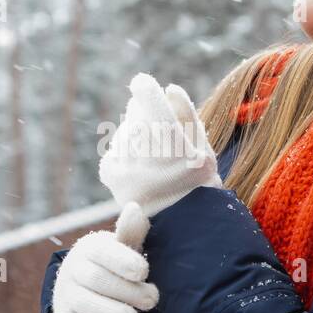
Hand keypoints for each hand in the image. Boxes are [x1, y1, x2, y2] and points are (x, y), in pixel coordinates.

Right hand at [51, 202, 158, 312]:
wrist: (87, 286)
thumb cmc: (115, 264)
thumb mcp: (125, 248)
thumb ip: (131, 233)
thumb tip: (134, 208)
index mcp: (91, 247)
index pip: (104, 251)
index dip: (123, 261)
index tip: (143, 271)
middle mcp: (74, 269)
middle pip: (98, 279)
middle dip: (127, 291)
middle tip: (152, 299)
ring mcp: (67, 294)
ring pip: (85, 303)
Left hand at [98, 73, 221, 217]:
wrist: (176, 226)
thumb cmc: (196, 183)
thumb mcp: (203, 147)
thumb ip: (186, 113)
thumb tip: (169, 88)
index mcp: (169, 137)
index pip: (144, 92)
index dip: (146, 86)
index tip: (146, 85)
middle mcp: (141, 147)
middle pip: (134, 111)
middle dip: (145, 115)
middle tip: (160, 135)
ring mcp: (121, 160)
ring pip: (124, 130)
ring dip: (136, 136)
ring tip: (154, 158)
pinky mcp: (108, 171)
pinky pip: (114, 149)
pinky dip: (126, 153)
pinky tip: (141, 168)